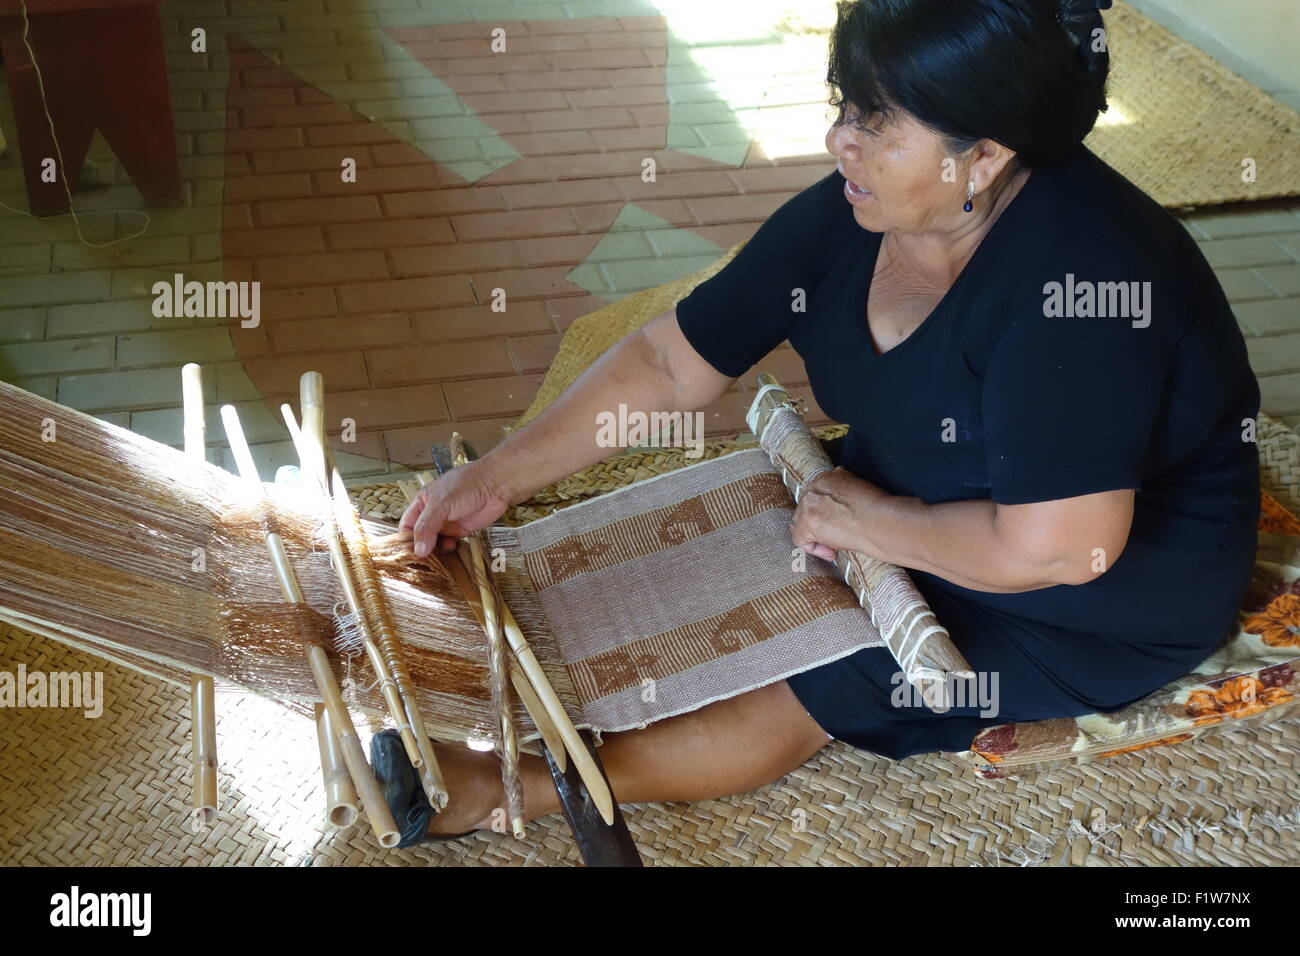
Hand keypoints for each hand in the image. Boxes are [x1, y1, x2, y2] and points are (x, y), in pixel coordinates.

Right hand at [397, 459, 514, 557]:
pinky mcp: (461, 531)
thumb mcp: (441, 504)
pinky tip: (451, 549)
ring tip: (438, 556)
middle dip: (420, 548)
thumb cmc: (465, 486)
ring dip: (435, 551)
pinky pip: (449, 544)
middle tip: (421, 562)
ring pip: (434, 542)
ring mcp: (447, 523)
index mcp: (422, 503)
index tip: (406, 555)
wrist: (495, 485)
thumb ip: (427, 527)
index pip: (407, 525)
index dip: (405, 540)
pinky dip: (448, 549)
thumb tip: (418, 551)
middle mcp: (433, 514)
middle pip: (420, 536)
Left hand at [790, 467, 886, 561]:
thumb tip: (839, 498)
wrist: (879, 521)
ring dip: (815, 535)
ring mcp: (808, 506)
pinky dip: (814, 549)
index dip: (824, 512)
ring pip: (800, 523)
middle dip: (818, 523)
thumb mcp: (858, 486)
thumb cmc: (876, 509)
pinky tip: (831, 552)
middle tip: (835, 534)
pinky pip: (800, 539)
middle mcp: (813, 489)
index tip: (838, 521)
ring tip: (834, 543)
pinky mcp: (807, 524)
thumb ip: (843, 488)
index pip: (815, 496)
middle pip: (805, 509)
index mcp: (825, 478)